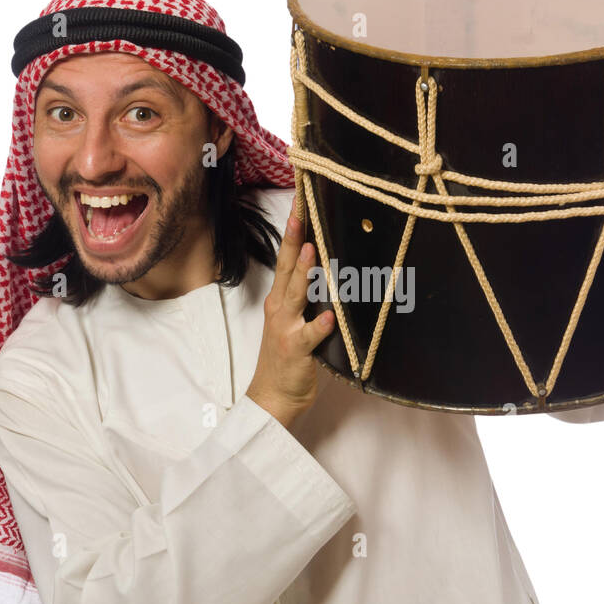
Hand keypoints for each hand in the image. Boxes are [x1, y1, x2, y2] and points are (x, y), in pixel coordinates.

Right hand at [245, 211, 335, 429]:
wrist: (273, 398)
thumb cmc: (286, 359)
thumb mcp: (293, 322)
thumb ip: (307, 299)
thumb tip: (331, 272)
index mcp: (280, 300)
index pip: (287, 260)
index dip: (294, 233)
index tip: (299, 205)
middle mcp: (280, 309)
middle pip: (288, 268)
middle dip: (295, 240)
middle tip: (301, 212)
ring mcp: (286, 328)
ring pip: (296, 295)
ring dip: (305, 273)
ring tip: (315, 251)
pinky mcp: (296, 350)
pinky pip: (309, 336)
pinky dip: (320, 326)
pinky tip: (330, 317)